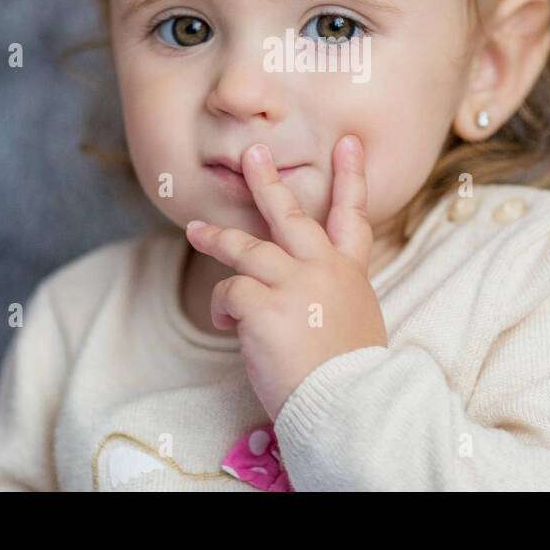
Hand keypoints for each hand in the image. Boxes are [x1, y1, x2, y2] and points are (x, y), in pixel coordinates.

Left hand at [185, 134, 387, 421]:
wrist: (350, 406)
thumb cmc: (349, 376)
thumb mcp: (354, 322)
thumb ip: (331, 295)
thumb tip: (304, 295)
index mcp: (349, 274)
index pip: (353, 216)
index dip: (351, 177)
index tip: (348, 143)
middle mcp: (323, 270)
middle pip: (291, 215)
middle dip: (267, 182)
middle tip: (251, 154)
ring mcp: (294, 283)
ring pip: (246, 249)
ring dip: (217, 238)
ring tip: (196, 230)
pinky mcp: (264, 305)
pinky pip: (229, 292)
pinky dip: (222, 309)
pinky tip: (226, 326)